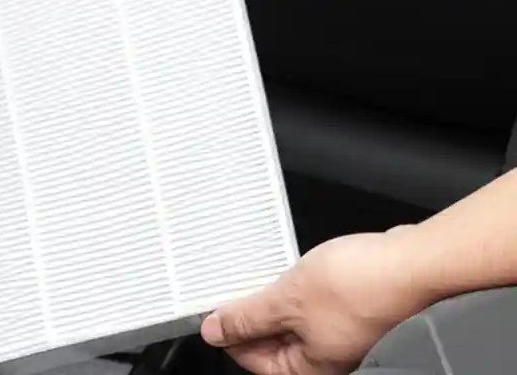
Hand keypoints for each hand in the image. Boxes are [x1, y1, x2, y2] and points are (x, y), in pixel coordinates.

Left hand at [200, 229, 432, 373]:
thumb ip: (246, 317)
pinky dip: (298, 288)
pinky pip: (312, 303)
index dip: (229, 333)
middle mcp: (327, 356)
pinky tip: (292, 268)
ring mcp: (342, 333)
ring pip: (293, 320)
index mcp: (309, 368)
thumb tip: (214, 331)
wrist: (414, 263)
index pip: (253, 360)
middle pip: (273, 342)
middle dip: (252, 314)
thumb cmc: (359, 287)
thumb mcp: (285, 300)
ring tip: (265, 273)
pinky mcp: (353, 309)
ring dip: (275, 298)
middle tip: (236, 286)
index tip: (213, 309)